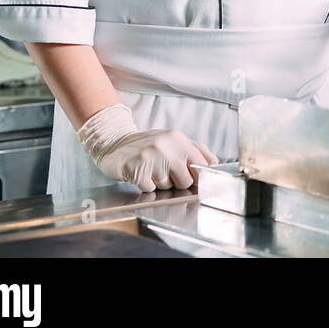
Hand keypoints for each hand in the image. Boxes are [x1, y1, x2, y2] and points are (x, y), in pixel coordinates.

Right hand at [77, 104, 217, 191]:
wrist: (114, 143)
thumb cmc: (147, 144)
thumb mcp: (173, 140)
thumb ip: (195, 150)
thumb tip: (214, 164)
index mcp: (179, 139)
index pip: (202, 164)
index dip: (200, 177)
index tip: (196, 181)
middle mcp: (167, 147)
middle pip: (186, 180)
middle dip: (178, 182)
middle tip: (166, 173)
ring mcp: (151, 158)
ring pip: (168, 186)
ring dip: (160, 183)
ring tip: (152, 171)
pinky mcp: (136, 170)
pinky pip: (150, 189)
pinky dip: (146, 186)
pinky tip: (141, 175)